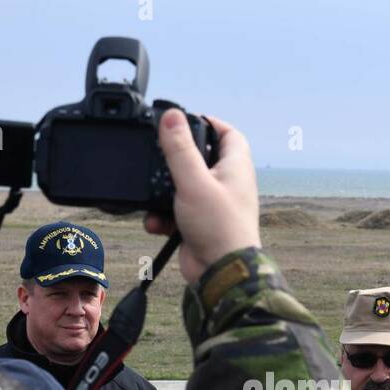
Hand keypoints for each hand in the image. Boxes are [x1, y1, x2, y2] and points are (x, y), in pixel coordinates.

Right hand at [144, 110, 260, 284]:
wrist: (220, 274)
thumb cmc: (218, 228)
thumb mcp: (193, 182)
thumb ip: (180, 148)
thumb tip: (172, 115)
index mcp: (235, 168)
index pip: (230, 135)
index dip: (211, 123)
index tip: (188, 119)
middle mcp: (228, 185)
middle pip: (203, 159)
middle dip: (178, 159)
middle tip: (160, 155)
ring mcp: (214, 206)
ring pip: (185, 187)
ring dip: (164, 192)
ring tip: (154, 198)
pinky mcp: (200, 225)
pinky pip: (177, 213)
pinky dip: (164, 216)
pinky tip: (156, 224)